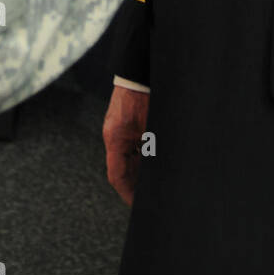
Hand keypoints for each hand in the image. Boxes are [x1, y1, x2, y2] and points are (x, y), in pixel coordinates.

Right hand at [103, 85, 149, 205]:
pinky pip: (130, 146)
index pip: (117, 176)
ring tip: (154, 183)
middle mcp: (113, 136)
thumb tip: (160, 171)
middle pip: (121, 168)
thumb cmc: (145, 94)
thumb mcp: (152, 125)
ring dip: (139, 171)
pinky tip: (154, 162)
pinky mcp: (124, 123)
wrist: (138, 69)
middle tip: (149, 198)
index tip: (137, 206)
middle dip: (134, 185)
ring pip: (127, 158)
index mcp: (116, 138)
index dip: (127, 194)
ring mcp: (117, 129)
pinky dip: (141, 156)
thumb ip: (152, 148)